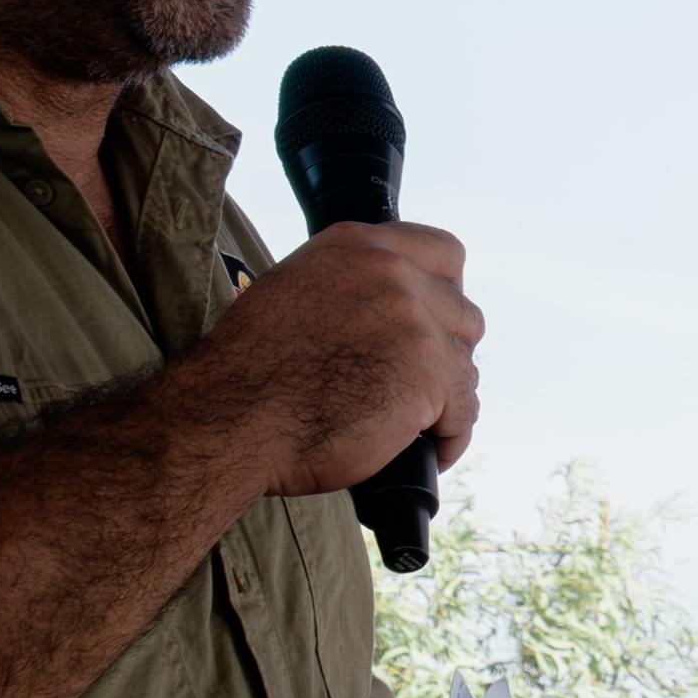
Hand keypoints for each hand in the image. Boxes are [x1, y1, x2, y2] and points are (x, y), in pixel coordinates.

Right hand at [187, 222, 481, 497]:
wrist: (232, 416)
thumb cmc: (250, 369)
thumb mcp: (296, 290)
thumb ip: (350, 284)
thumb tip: (388, 305)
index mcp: (359, 247)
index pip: (446, 253)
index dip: (445, 295)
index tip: (432, 327)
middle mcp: (393, 274)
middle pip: (463, 314)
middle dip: (444, 353)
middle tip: (413, 386)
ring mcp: (415, 323)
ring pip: (465, 366)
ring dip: (445, 399)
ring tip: (411, 425)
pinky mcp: (429, 376)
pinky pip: (466, 411)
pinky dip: (451, 438)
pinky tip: (428, 451)